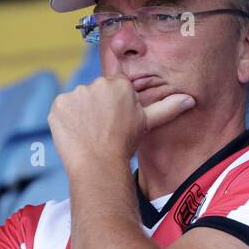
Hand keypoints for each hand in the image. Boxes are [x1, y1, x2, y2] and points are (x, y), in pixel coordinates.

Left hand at [48, 74, 195, 172]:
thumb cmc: (124, 144)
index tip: (113, 120)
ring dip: (80, 114)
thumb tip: (190, 100)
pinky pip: (61, 109)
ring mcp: (75, 93)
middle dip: (96, 107)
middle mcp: (97, 84)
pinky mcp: (58, 104)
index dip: (112, 105)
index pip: (113, 87)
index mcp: (118, 83)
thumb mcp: (147, 123)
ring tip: (88, 133)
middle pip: (94, 92)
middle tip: (101, 129)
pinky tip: (74, 133)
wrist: (99, 164)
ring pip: (77, 101)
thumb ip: (167, 107)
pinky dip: (64, 120)